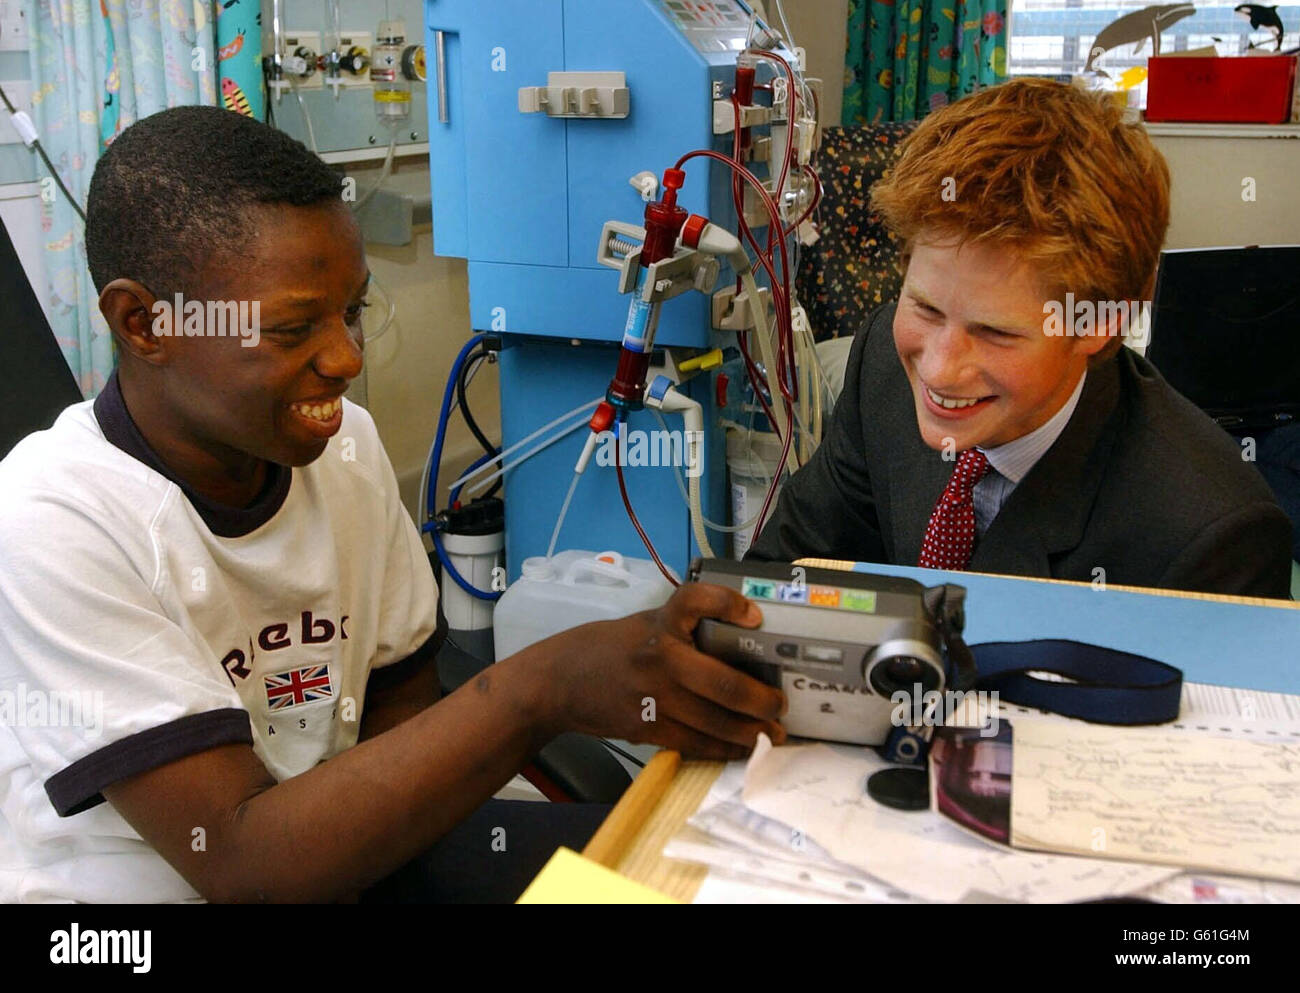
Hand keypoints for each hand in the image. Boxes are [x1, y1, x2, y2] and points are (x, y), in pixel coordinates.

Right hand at [531, 582, 787, 760]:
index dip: (728, 604)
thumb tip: (736, 638)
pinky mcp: (646, 729)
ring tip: (773, 734)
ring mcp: (653, 699)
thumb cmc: (605, 648)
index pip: (695, 600)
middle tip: (779, 704)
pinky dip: (723, 748)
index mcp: (658, 626)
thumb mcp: (642, 624)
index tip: (755, 617)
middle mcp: (659, 660)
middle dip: (759, 699)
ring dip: (750, 732)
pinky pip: (694, 742)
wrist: (556, 683)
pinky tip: (742, 748)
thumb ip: (681, 629)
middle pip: (720, 682)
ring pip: (713, 720)